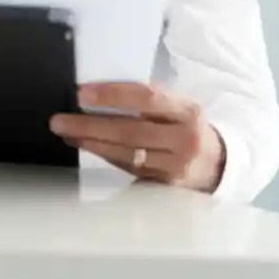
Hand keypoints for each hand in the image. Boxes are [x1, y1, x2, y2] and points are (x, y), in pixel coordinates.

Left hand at [49, 83, 225, 192]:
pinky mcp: (164, 185)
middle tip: (59, 120)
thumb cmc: (187, 126)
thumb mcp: (178, 106)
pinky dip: (103, 155)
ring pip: (125, 153)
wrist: (219, 162)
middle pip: (130, 131)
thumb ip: (146, 100)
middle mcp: (184, 138)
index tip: (81, 94)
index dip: (112, 95)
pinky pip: (127, 167)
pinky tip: (84, 145)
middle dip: (90, 125)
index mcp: (187, 110)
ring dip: (90, 143)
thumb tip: (96, 93)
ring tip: (65, 132)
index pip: (147, 97)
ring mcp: (175, 165)